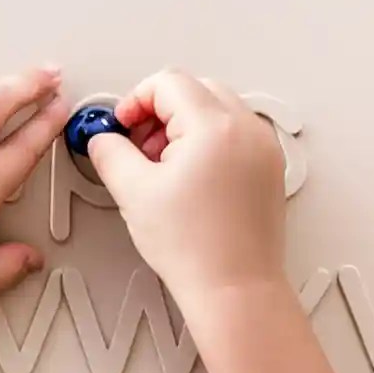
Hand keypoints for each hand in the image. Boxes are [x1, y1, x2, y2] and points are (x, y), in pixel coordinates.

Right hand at [87, 70, 285, 308]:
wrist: (234, 290)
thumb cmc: (195, 250)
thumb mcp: (133, 192)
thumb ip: (109, 152)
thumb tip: (104, 138)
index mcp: (215, 127)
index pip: (168, 82)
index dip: (136, 99)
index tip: (123, 124)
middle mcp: (246, 130)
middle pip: (195, 89)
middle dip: (160, 108)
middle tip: (138, 142)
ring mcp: (263, 149)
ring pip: (217, 108)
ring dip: (184, 123)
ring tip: (162, 164)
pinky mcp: (269, 168)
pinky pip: (234, 133)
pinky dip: (208, 140)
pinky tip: (187, 176)